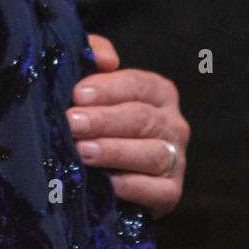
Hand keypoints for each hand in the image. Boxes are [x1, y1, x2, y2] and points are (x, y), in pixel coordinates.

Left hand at [65, 34, 188, 219]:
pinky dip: (131, 186)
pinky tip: (106, 182)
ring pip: (152, 154)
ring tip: (82, 151)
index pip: (137, 85)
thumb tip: (106, 59)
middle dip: (103, 121)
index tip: (77, 94)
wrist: (102, 166)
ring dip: (115, 152)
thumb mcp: (91, 81)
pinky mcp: (171, 191)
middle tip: (72, 123)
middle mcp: (172, 124)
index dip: (108, 89)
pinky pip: (156, 190)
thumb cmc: (93, 113)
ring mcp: (176, 159)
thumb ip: (95, 56)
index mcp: (157, 92)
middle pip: (142, 119)